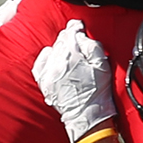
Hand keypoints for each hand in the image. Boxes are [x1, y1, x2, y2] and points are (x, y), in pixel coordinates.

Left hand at [32, 20, 116, 142]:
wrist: (87, 114)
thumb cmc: (97, 91)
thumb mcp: (102, 64)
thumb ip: (92, 46)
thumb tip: (82, 36)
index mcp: (72, 55)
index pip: (71, 32)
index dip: (77, 28)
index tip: (80, 27)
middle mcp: (57, 62)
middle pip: (61, 40)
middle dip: (70, 38)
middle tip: (77, 41)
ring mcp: (49, 72)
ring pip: (52, 50)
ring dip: (60, 48)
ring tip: (69, 54)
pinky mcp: (44, 82)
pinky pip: (40, 64)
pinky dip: (46, 58)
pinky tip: (53, 59)